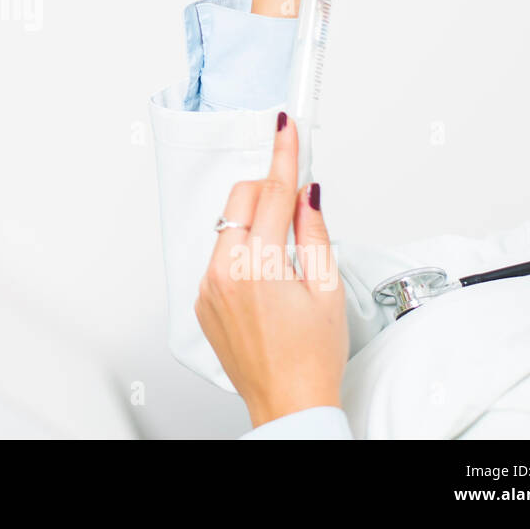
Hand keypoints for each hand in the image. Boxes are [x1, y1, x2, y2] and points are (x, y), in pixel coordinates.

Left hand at [194, 112, 347, 427]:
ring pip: (228, 227)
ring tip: (283, 263)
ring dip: (254, 226)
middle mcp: (223, 271)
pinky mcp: (201, 300)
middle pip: (240, 200)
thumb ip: (315, 233)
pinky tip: (265, 284)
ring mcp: (207, 286)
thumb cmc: (311, 358)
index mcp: (257, 265)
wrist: (287, 404)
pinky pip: (219, 256)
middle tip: (295, 210)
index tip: (285, 125)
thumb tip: (308, 194)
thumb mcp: (327, 291)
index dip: (283, 154)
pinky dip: (240, 254)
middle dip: (267, 193)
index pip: (273, 192)